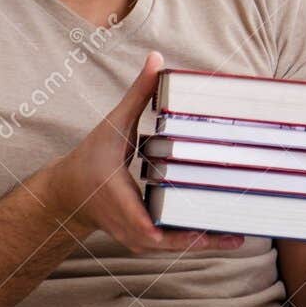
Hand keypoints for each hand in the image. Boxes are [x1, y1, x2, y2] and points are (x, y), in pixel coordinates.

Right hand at [40, 51, 245, 254]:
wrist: (68, 194)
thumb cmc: (91, 157)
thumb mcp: (112, 125)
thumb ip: (136, 94)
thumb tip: (156, 59)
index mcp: (117, 195)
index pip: (142, 222)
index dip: (165, 229)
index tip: (193, 229)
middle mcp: (126, 223)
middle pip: (165, 240)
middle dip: (199, 238)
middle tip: (235, 233)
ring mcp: (133, 237)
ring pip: (170, 247)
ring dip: (201, 243)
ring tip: (237, 237)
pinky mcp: (141, 240)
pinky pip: (170, 245)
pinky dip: (193, 242)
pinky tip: (222, 237)